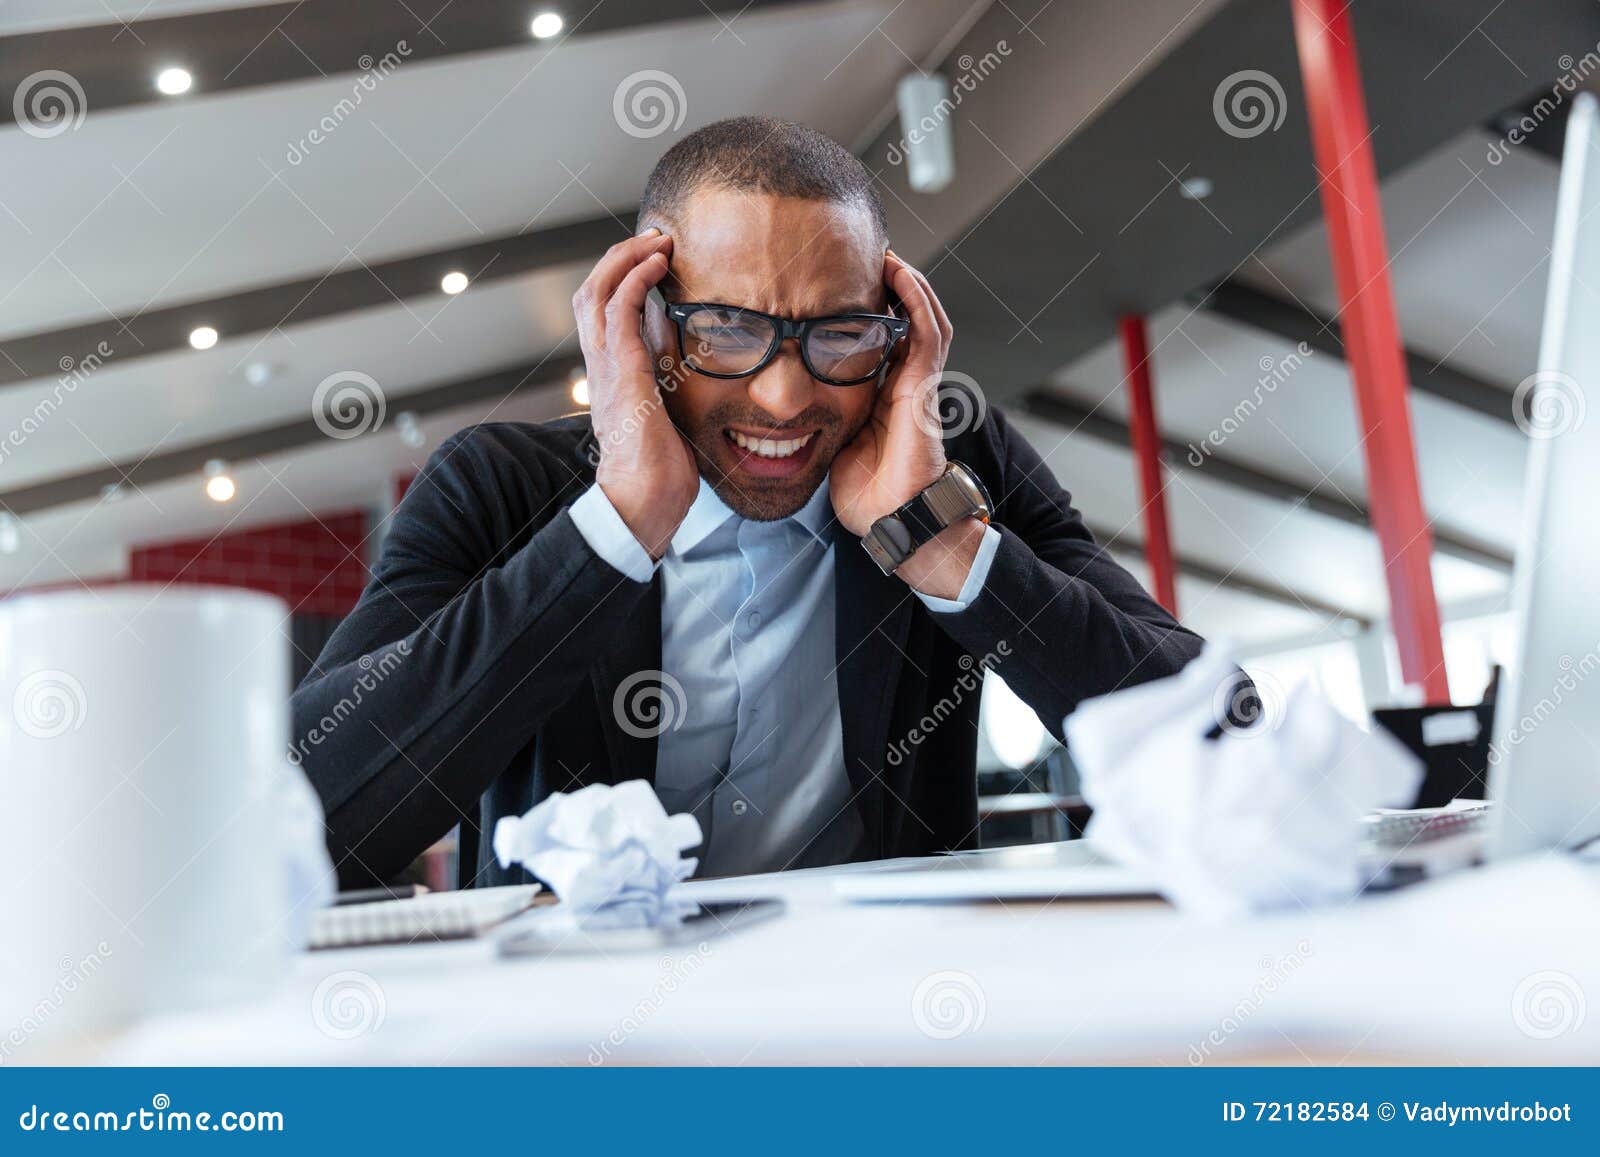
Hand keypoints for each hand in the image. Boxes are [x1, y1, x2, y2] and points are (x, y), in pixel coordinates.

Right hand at [575, 229, 697, 557]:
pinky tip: (658, 265)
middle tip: (657, 238)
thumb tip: (698, 363)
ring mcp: (607, 367)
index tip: (656, 259)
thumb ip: (672, 384)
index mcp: (613, 375)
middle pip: (592, 292)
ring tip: (658, 240)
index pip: (604, 312)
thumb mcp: (671, 414)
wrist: (645, 501)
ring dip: (627, 258)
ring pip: (598, 291)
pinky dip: (636, 279)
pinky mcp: (622, 371)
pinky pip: (619, 311)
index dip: (623, 279)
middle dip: (620, 258)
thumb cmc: (663, 471)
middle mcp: (602, 366)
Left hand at [829, 252, 950, 536]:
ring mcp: (918, 384)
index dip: (870, 308)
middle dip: (892, 286)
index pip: (883, 338)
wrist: (890, 519)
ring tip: (886, 254)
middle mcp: (906, 384)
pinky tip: (899, 274)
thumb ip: (816, 416)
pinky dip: (915, 299)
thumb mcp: (830, 443)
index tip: (843, 282)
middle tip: (867, 256)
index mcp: (886, 395)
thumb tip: (775, 398)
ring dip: (908, 282)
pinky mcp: (923, 389)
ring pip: (925, 317)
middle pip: (908, 320)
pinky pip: (926, 333)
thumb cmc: (864, 492)